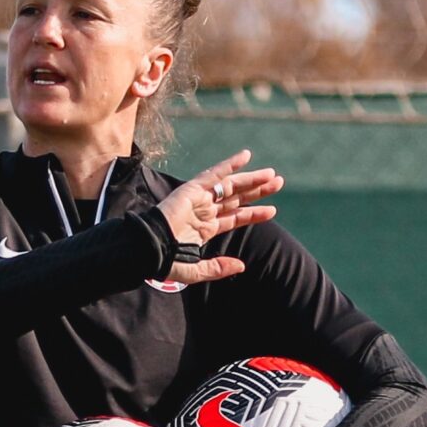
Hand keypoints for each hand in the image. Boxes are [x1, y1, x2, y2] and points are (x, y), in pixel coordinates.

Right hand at [156, 150, 283, 283]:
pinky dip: (229, 164)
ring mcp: (198, 199)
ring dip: (251, 179)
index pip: (234, 218)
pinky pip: (214, 174)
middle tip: (278, 183)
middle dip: (257, 191)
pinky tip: (246, 156)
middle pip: (236, 198)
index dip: (253, 214)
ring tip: (273, 175)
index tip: (272, 211)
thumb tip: (242, 266)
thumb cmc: (165, 261)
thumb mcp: (196, 270)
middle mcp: (204, 211)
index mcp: (204, 228)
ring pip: (230, 186)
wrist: (148, 249)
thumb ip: (218, 268)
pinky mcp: (191, 189)